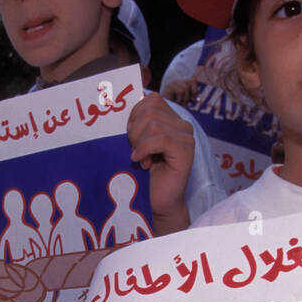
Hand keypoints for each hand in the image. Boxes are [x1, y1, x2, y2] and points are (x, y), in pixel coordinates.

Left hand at [127, 92, 194, 235]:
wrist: (156, 202)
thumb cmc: (143, 175)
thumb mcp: (134, 143)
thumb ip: (133, 124)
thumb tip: (116, 104)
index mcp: (170, 119)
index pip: (150, 99)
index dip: (134, 116)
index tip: (130, 138)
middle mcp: (181, 125)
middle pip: (150, 109)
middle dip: (134, 130)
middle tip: (134, 150)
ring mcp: (186, 137)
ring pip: (154, 124)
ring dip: (139, 142)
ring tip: (140, 159)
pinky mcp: (186, 151)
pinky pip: (160, 139)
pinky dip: (145, 149)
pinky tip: (142, 162)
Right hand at [161, 78, 199, 106]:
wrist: (162, 109)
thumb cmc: (175, 106)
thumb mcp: (185, 101)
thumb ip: (192, 97)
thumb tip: (198, 98)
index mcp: (182, 83)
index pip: (194, 81)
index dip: (195, 89)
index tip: (192, 99)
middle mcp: (177, 81)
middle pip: (190, 83)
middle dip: (190, 95)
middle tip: (185, 103)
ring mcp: (173, 83)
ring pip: (185, 88)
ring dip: (184, 99)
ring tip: (179, 103)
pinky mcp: (169, 87)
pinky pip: (180, 91)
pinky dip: (180, 99)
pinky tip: (176, 102)